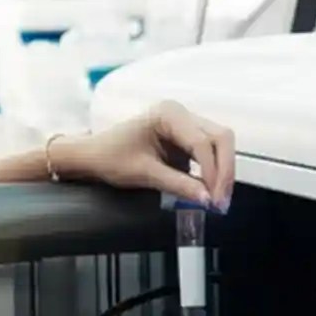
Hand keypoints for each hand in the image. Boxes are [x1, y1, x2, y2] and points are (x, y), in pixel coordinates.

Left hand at [54, 101, 234, 210]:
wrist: (91, 155)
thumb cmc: (108, 157)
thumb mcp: (144, 173)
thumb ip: (178, 185)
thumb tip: (206, 199)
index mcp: (168, 114)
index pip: (203, 142)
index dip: (213, 172)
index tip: (213, 199)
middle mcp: (180, 113)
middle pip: (220, 139)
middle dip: (224, 171)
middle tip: (220, 201)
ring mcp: (184, 124)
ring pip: (219, 144)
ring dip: (221, 172)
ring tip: (216, 200)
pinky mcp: (184, 139)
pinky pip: (208, 152)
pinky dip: (211, 172)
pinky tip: (207, 191)